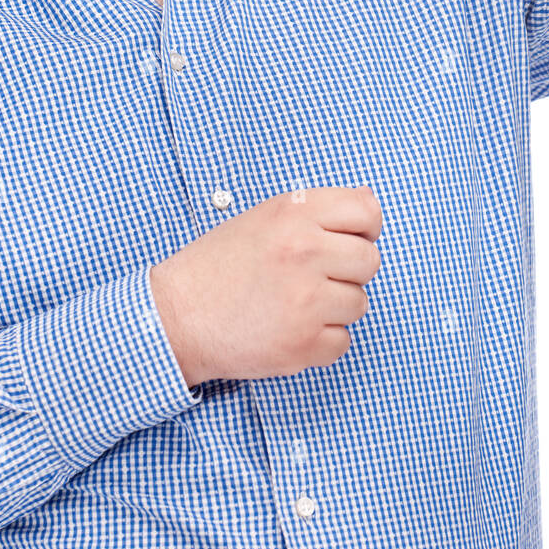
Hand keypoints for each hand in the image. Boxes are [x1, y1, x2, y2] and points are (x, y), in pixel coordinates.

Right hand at [148, 186, 382, 386]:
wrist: (177, 315)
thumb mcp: (264, 218)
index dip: (364, 227)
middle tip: (317, 275)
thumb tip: (370, 204)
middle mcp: (304, 253)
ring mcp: (305, 301)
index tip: (349, 238)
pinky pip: (343, 341)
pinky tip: (290, 328)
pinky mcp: (302, 344)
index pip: (367, 212)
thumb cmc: (220, 264)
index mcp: (294, 215)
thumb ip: (316, 210)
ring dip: (334, 307)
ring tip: (295, 302)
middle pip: (369, 261)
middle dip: (350, 270)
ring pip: (359, 303)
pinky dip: (322, 340)